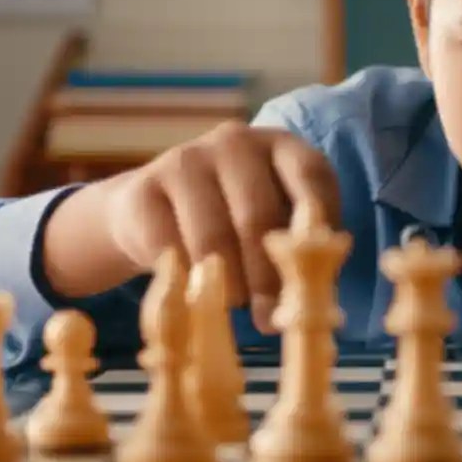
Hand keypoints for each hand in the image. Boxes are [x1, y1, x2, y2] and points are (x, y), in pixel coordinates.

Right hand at [49, 120, 339, 334]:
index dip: (316, 232)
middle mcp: (236, 142)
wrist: (151, 210)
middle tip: (269, 319)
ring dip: (228, 285)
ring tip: (236, 305)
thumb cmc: (233, 221)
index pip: (312, 178)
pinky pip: (172, 251)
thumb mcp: (275, 224)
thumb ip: (299, 250)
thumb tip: (314, 306)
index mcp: (281, 145)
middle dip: (268, 278)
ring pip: (214, 239)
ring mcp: (187, 159)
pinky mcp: (144, 189)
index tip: (314, 280)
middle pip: (258, 217)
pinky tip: (196, 290)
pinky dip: (187, 281)